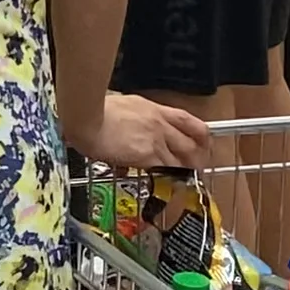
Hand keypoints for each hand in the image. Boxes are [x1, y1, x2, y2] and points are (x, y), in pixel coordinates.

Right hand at [73, 93, 217, 169]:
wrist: (87, 119)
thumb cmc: (95, 110)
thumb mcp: (120, 104)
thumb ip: (132, 115)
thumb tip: (130, 127)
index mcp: (153, 109)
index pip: (186, 120)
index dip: (200, 133)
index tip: (203, 143)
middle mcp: (159, 123)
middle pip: (190, 142)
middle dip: (197, 157)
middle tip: (197, 168)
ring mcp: (155, 140)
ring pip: (180, 159)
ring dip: (185, 171)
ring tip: (186, 181)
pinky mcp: (146, 156)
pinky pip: (164, 169)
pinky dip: (168, 177)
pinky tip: (169, 185)